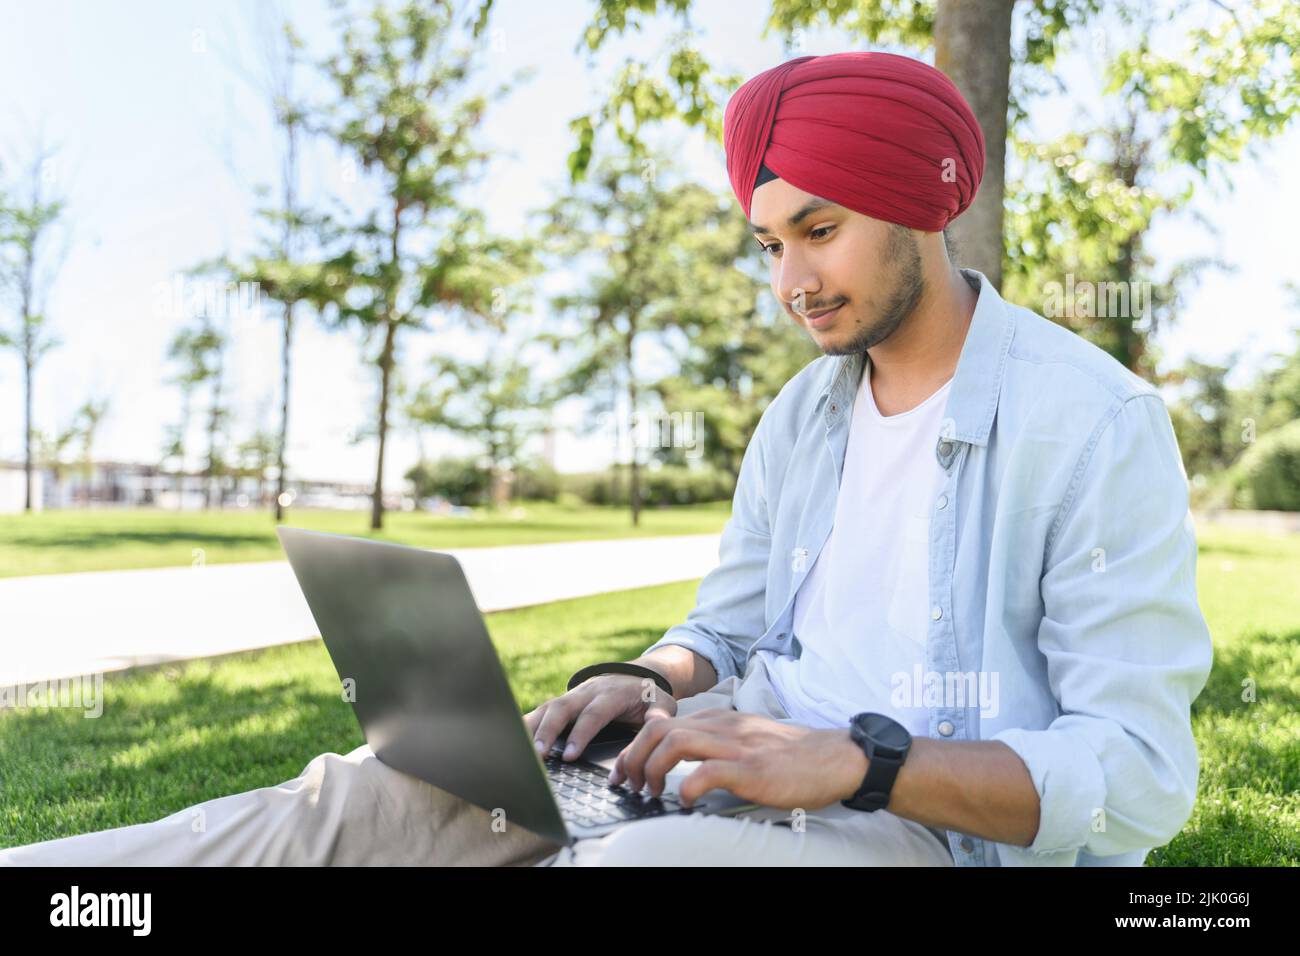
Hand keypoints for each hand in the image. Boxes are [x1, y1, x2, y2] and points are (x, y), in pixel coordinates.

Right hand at [523, 672, 677, 760]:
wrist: (638, 674)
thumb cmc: (648, 694)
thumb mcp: (661, 702)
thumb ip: (658, 714)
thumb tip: (656, 724)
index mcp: (611, 694)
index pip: (593, 714)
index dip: (579, 735)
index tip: (568, 756)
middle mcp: (587, 692)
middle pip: (562, 708)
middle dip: (548, 730)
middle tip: (538, 753)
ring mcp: (573, 695)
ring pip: (548, 707)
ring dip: (532, 727)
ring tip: (519, 748)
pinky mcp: (564, 701)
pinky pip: (543, 710)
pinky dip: (527, 723)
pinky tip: (514, 739)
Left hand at [607, 708, 866, 810]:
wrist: (835, 757)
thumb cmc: (789, 753)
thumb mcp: (740, 733)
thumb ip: (702, 731)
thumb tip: (659, 729)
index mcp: (718, 719)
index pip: (660, 723)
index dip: (633, 748)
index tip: (623, 773)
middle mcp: (722, 727)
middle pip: (658, 730)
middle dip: (634, 758)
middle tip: (630, 785)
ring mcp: (737, 746)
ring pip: (675, 743)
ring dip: (654, 770)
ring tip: (652, 793)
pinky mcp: (752, 770)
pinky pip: (708, 772)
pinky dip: (688, 788)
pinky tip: (686, 802)